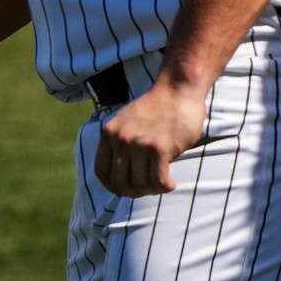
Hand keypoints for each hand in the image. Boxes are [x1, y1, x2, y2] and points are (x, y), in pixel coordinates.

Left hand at [95, 81, 206, 197]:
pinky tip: (170, 184)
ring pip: (141, 185)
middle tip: (149, 189)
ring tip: (162, 185)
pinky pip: (158, 181)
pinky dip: (164, 187)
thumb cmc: (156, 108)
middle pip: (121, 183)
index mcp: (109, 133)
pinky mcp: (159, 148)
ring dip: (153, 190)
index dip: (114, 187)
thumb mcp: (126, 121)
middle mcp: (121, 140)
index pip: (102, 173)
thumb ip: (120, 143)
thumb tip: (121, 178)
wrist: (178, 88)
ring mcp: (139, 144)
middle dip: (136, 192)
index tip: (128, 189)